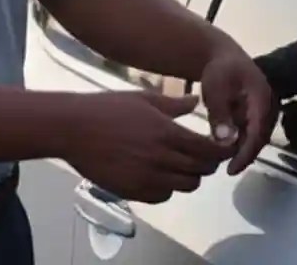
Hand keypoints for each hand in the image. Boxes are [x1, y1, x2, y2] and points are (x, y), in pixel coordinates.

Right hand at [64, 91, 234, 203]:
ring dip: (189, 176)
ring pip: (186, 186)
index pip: (210, 150)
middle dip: (208, 163)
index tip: (224, 146)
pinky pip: (163, 196)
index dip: (222, 150)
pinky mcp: (133, 192)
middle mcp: (162, 159)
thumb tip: (197, 101)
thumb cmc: (107, 108)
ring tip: (182, 165)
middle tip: (204, 155)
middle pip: (202, 171)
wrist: (72, 129)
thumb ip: (174, 104)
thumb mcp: (143, 99)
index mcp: (168, 133)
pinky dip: (167, 188)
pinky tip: (160, 175)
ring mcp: (148, 178)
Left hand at [198, 48, 274, 174]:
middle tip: (228, 169)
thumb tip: (225, 140)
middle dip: (245, 155)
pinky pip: (253, 131)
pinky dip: (242, 141)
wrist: (222, 56)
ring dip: (244, 149)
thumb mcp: (215, 88)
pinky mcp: (259, 112)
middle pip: (260, 138)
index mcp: (263, 99)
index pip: (258, 133)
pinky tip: (227, 149)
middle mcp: (270, 106)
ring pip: (257, 136)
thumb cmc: (219, 70)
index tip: (232, 169)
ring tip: (226, 162)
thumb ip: (220, 113)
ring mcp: (266, 109)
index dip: (246, 154)